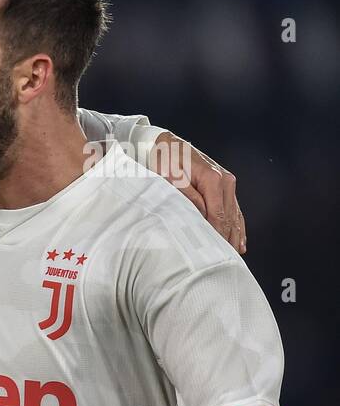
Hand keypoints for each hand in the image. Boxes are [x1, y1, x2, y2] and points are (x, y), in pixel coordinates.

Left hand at [150, 132, 245, 253]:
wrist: (167, 144)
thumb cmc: (165, 161)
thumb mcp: (171, 179)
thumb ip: (187, 198)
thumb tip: (201, 216)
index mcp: (213, 179)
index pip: (218, 215)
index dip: (217, 235)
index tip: (215, 252)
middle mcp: (225, 180)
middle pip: (229, 217)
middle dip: (228, 239)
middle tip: (227, 261)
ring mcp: (228, 182)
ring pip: (234, 214)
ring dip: (235, 235)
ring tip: (236, 256)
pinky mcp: (225, 185)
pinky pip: (234, 209)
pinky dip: (237, 225)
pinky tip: (241, 240)